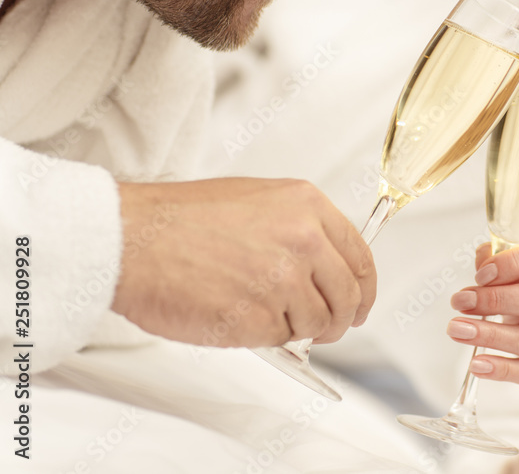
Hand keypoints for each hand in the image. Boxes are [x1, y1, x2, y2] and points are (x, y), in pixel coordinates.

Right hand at [112, 178, 374, 346]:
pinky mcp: (259, 316)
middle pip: (348, 296)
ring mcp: (284, 279)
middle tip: (323, 329)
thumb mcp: (257, 202)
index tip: (361, 305)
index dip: (364, 288)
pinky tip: (236, 315)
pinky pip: (282, 339)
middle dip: (339, 319)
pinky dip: (265, 336)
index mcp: (306, 206)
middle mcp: (304, 240)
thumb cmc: (180, 220)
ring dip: (297, 328)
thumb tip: (326, 266)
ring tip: (259, 312)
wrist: (130, 239)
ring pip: (318, 323)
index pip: (360, 257)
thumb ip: (299, 229)